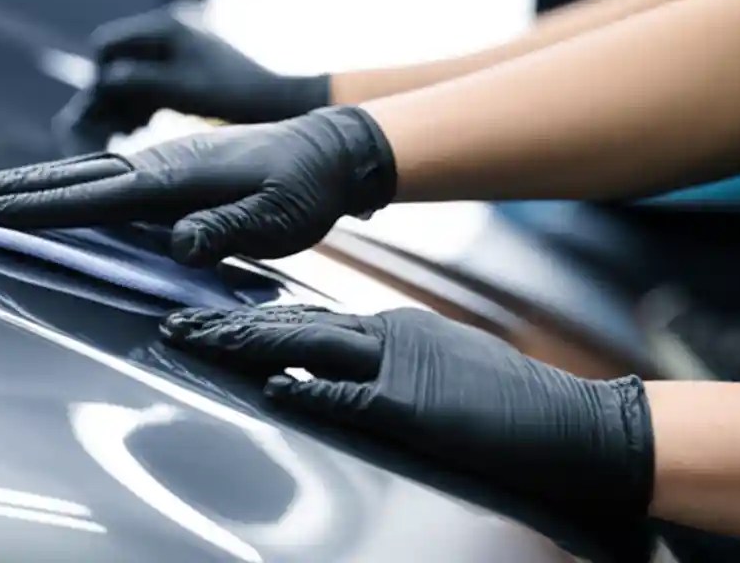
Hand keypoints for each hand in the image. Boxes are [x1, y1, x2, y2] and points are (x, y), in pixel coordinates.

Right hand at [0, 106, 394, 265]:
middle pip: (56, 180)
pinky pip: (90, 178)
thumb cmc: (304, 189)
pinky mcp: (159, 168)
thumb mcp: (278, 218)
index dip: (28, 210)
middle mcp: (148, 167)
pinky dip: (49, 184)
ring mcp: (150, 163)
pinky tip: (30, 192)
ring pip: (66, 176)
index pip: (84, 200)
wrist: (327, 147)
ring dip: (9, 184)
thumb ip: (227, 230)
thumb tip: (180, 245)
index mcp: (167, 181)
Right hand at [58, 4, 330, 139]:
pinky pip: (152, 83)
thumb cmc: (234, 95)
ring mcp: (181, 47)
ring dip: (123, 103)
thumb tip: (101, 81)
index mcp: (167, 26)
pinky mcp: (189, 67)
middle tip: (106, 131)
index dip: (98, 79)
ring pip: (133, 76)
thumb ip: (136, 80)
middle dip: (110, 96)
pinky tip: (139, 129)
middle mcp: (171, 28)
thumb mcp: (179, 89)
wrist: (280, 102)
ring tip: (121, 135)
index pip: (108, 45)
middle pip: (119, 61)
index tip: (98, 113)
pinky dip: (142, 104)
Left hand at [161, 305, 655, 519]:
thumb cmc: (502, 400)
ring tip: (194, 339)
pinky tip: (275, 389)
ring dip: (246, 345)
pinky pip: (352, 398)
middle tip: (175, 324)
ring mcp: (398, 369)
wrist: (565, 420)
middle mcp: (387, 338)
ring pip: (307, 347)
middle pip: (291, 325)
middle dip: (228, 326)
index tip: (207, 318)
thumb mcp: (436, 364)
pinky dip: (312, 393)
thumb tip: (323, 374)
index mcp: (391, 330)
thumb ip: (381, 364)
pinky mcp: (413, 407)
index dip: (251, 320)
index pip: (306, 319)